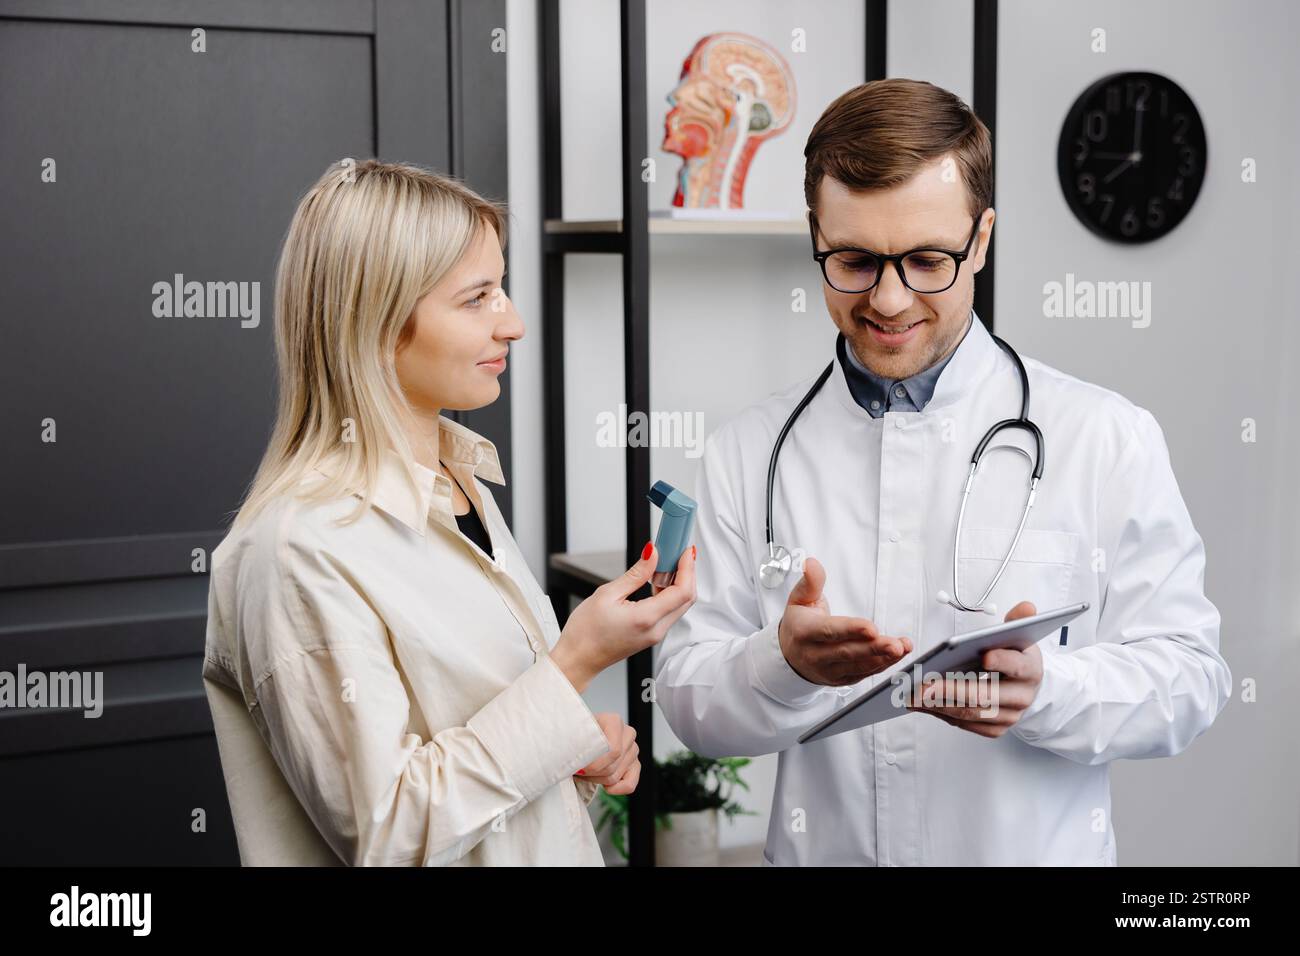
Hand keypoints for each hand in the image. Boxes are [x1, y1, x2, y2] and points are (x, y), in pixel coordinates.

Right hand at [550, 542, 696, 693]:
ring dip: (678, 583)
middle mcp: (657, 629)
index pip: (682, 590)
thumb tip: (653, 555)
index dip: (688, 568)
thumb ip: (636, 574)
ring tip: (664, 564)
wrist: (578, 659)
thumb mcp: (607, 594)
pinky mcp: (652, 635)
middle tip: (676, 553)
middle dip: (687, 573)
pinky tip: (657, 582)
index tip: (685, 551)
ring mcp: (656, 634)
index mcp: (646, 618)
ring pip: (680, 605)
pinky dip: (669, 594)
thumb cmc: (586, 632)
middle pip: (687, 598)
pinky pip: (670, 612)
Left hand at [574, 712, 639, 795]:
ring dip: (597, 779)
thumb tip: (575, 761)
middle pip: (612, 766)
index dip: (594, 765)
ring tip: (584, 772)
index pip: (613, 751)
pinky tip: (602, 785)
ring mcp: (633, 750)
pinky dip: (614, 789)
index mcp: (614, 721)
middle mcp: (628, 734)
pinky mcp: (634, 765)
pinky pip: (629, 785)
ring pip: (615, 777)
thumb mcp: (573, 732)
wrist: (580, 736)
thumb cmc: (577, 734)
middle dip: (592, 773)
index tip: (578, 769)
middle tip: (576, 771)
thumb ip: (575, 743)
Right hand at [777, 557, 911, 686]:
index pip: (829, 632)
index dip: (851, 630)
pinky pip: (865, 673)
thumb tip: (811, 563)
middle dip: (874, 648)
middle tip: (895, 644)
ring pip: (859, 665)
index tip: (871, 627)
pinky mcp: (842, 679)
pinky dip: (883, 665)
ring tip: (902, 647)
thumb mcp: (799, 600)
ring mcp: (830, 670)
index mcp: (805, 633)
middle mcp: (816, 655)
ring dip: (884, 657)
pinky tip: (898, 655)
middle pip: (848, 652)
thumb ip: (810, 582)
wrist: (789, 656)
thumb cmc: (798, 624)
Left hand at [907, 601, 1042, 736]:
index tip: (983, 655)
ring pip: (972, 713)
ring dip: (940, 704)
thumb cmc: (1014, 657)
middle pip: (986, 696)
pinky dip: (941, 713)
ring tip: (914, 694)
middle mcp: (1022, 697)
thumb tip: (1026, 607)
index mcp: (1030, 670)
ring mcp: (1008, 716)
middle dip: (952, 691)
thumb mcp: (1018, 635)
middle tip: (924, 684)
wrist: (1024, 685)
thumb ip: (1019, 620)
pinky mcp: (994, 729)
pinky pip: (965, 724)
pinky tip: (921, 703)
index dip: (1002, 661)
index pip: (1018, 666)